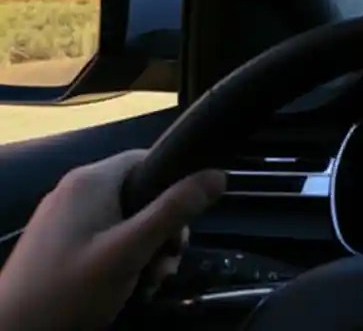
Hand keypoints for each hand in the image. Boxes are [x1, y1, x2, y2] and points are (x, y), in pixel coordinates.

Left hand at [0, 150, 224, 330]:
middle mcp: (76, 191)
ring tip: (149, 281)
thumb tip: (217, 175)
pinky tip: (128, 285)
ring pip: (126, 220)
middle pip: (141, 194)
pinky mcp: (60, 243)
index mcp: (91, 181)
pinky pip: (105, 238)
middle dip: (163, 229)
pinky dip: (124, 258)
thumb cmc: (70, 289)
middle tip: (167, 263)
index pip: (148, 159)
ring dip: (147, 249)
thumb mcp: (130, 250)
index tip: (187, 221)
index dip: (176, 184)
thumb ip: (173, 211)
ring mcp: (65, 218)